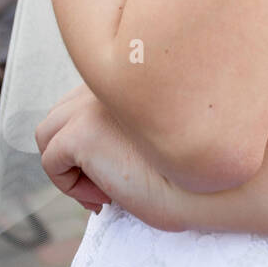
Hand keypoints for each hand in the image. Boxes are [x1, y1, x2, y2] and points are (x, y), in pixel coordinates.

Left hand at [35, 84, 188, 232]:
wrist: (219, 182)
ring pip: (48, 134)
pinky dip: (69, 186)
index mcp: (129, 71)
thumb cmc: (202, 167)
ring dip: (70, 167)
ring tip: (106, 189)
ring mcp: (93, 102)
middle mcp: (110, 78)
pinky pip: (50, 162)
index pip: (85, 99)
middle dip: (76, 153)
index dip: (94, 139)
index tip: (122, 168)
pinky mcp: (83, 130)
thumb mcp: (161, 131)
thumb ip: (128, 121)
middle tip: (110, 184)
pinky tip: (107, 195)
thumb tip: (88, 148)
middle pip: (61, 114)